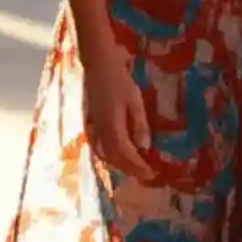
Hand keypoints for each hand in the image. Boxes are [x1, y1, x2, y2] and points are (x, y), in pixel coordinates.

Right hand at [82, 43, 155, 180]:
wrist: (98, 65)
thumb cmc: (120, 80)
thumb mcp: (135, 101)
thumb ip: (139, 124)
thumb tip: (144, 147)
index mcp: (113, 127)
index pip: (127, 154)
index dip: (139, 166)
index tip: (152, 173)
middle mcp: (101, 132)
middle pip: (115, 159)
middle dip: (131, 169)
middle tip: (145, 175)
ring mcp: (93, 128)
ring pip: (105, 154)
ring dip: (119, 165)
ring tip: (133, 169)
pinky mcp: (90, 123)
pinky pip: (98, 146)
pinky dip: (108, 156)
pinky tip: (115, 157)